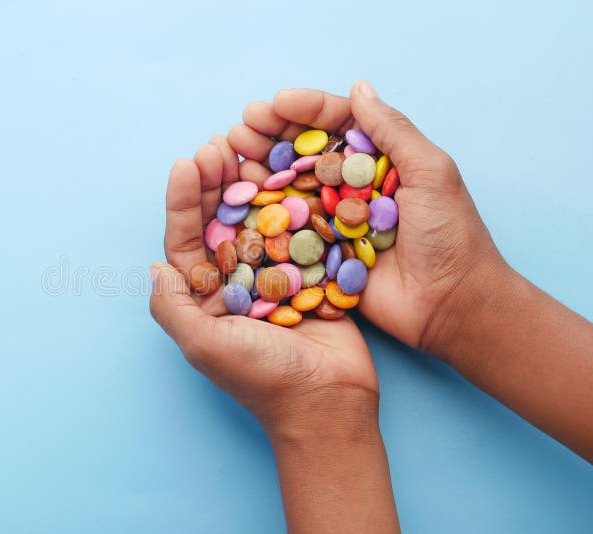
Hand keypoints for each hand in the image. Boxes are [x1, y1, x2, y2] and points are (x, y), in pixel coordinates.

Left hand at [149, 135, 378, 441]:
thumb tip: (153, 266)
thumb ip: (172, 306)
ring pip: (256, 219)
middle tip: (219, 145)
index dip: (183, 202)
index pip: (186, 241)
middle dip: (214, 183)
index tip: (186, 163)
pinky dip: (291, 200)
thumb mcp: (205, 345)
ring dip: (250, 184)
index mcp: (204, 298)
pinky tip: (288, 171)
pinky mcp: (309, 273)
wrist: (330, 402)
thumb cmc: (263, 378)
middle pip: (220, 222)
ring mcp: (273, 275)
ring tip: (248, 148)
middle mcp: (235, 282)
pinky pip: (297, 230)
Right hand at [233, 83, 505, 356]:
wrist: (451, 306)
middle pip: (305, 152)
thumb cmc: (451, 237)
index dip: (306, 110)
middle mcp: (352, 186)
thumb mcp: (431, 172)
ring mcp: (334, 219)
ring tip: (231, 151)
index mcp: (380, 160)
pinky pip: (287, 227)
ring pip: (290, 186)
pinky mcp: (322, 252)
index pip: (338, 124)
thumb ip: (392, 131)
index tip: (276, 102)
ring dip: (259, 167)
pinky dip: (261, 209)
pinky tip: (237, 193)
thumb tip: (359, 86)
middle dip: (272, 135)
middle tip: (242, 126)